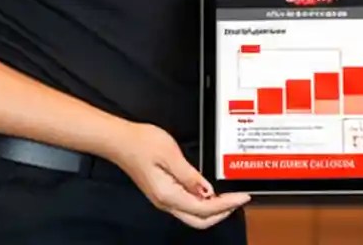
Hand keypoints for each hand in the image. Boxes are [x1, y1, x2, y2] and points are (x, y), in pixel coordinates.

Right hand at [108, 123, 250, 228]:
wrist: (119, 141)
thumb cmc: (140, 143)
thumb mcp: (170, 154)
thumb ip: (190, 175)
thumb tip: (208, 191)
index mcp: (168, 195)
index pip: (205, 208)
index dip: (227, 204)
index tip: (242, 197)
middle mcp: (165, 202)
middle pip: (200, 220)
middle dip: (222, 213)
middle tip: (238, 200)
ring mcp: (163, 199)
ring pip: (193, 216)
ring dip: (213, 210)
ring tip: (228, 197)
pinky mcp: (162, 193)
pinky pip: (186, 205)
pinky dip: (202, 203)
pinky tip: (208, 192)